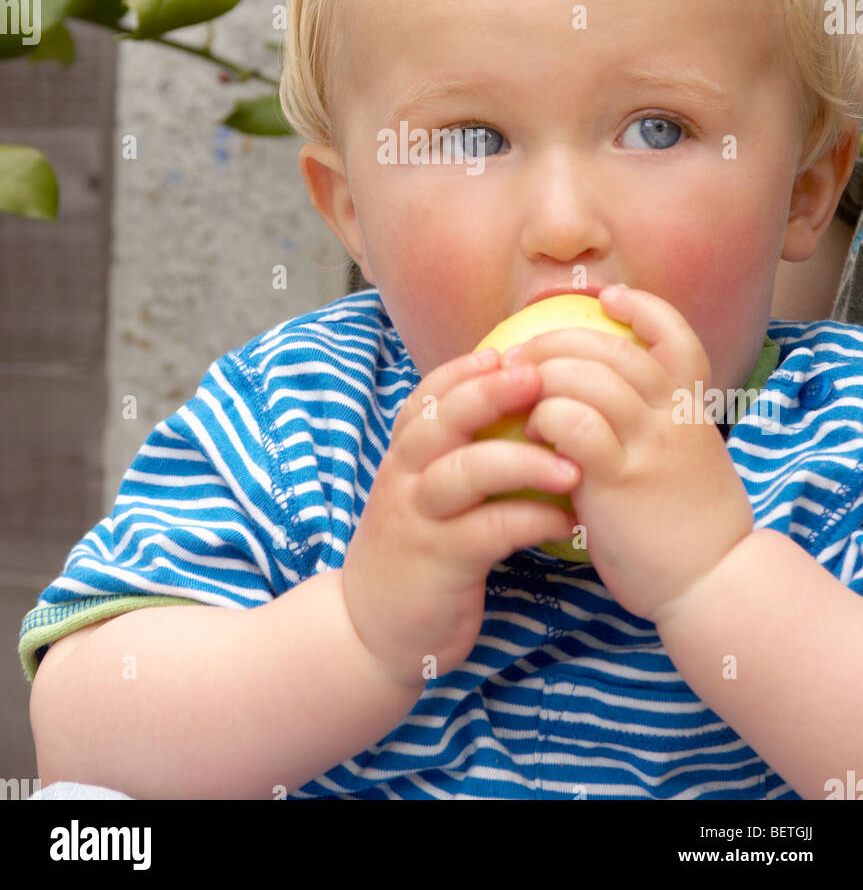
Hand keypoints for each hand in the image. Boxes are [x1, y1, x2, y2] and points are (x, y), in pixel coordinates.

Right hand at [340, 349, 580, 688]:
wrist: (374, 632)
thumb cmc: (417, 549)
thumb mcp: (424, 493)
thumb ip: (457, 454)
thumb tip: (517, 408)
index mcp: (404, 456)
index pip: (427, 397)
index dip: (464, 371)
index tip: (506, 352)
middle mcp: (405, 479)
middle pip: (441, 421)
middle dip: (489, 394)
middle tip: (539, 379)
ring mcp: (419, 520)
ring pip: (465, 473)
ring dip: (522, 462)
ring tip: (572, 465)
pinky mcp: (440, 564)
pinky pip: (489, 531)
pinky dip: (532, 520)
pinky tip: (567, 520)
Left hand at [502, 285, 754, 624]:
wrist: (714, 583)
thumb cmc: (687, 525)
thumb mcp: (686, 458)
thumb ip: (654, 424)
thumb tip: (601, 396)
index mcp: (691, 406)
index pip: (676, 334)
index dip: (643, 307)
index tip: (609, 298)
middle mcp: (673, 415)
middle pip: (610, 347)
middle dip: (555, 340)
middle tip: (518, 355)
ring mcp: (648, 444)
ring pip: (586, 376)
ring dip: (540, 377)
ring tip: (516, 397)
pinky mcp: (619, 478)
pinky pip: (572, 422)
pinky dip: (544, 417)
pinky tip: (531, 435)